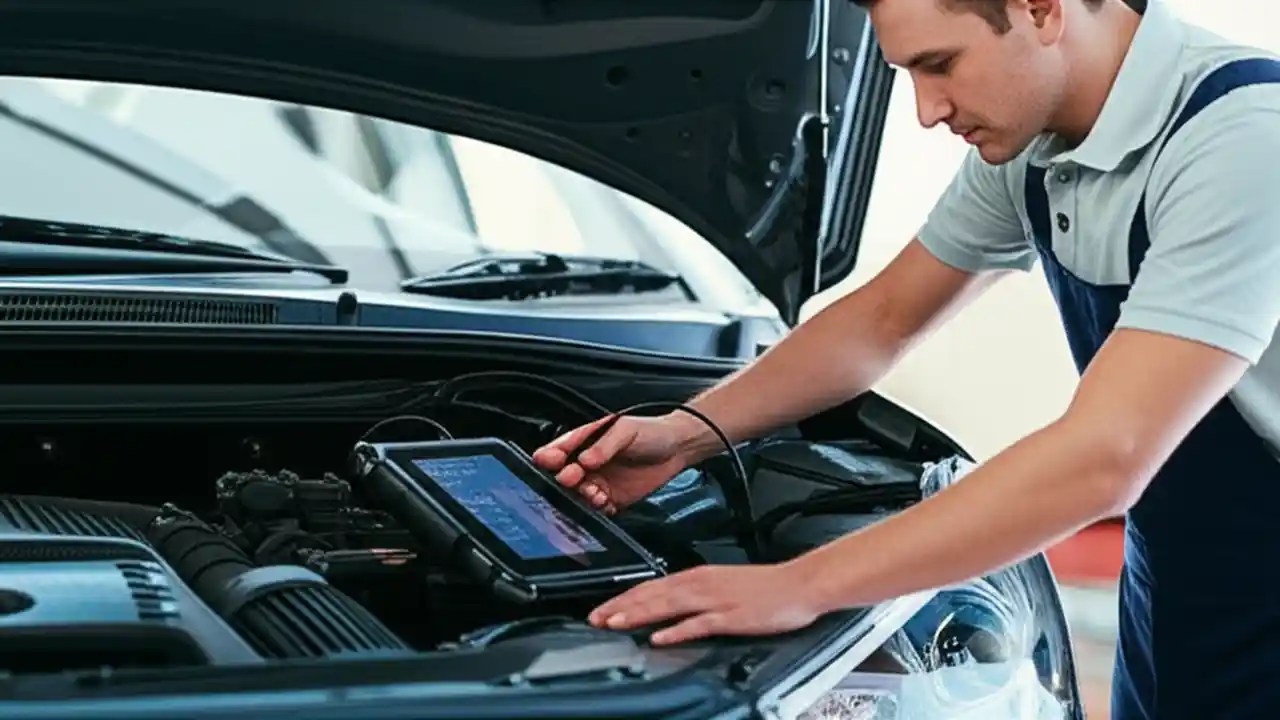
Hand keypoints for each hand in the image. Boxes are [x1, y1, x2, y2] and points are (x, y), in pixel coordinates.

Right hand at [532, 414, 691, 513]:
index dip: (551, 455)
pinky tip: (603, 503)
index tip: (547, 460)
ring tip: (593, 492)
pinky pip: (597, 509)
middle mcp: (588, 464)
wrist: (678, 449)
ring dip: (579, 496)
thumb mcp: (626, 429)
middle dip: (563, 478)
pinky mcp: (612, 499)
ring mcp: (599, 482)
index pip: (561, 448)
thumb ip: (604, 445)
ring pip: (578, 494)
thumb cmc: (650, 432)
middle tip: (570, 478)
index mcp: (586, 441)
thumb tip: (584, 460)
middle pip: (564, 474)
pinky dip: (596, 509)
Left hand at [587, 563, 824, 644]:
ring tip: (614, 622)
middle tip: (596, 617)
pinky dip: (676, 630)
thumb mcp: (723, 584)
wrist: (799, 584)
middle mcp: (702, 584)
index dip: (625, 597)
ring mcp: (715, 600)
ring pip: (668, 605)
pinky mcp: (731, 616)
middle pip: (653, 594)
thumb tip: (670, 608)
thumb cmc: (765, 587)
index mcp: (698, 576)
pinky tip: (659, 637)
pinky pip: (698, 623)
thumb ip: (696, 595)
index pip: (652, 585)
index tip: (603, 607)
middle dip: (621, 606)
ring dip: (639, 614)